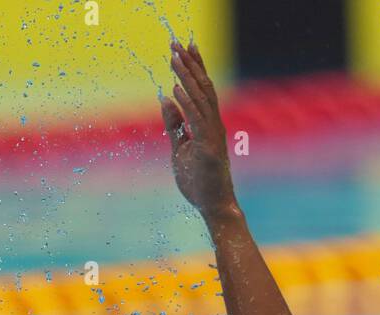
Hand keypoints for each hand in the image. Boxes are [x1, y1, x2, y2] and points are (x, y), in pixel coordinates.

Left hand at [160, 41, 237, 222]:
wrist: (214, 206)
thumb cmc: (200, 181)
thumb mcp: (181, 148)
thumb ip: (175, 124)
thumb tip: (165, 99)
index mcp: (209, 124)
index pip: (203, 90)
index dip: (195, 67)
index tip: (185, 48)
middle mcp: (214, 125)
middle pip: (204, 88)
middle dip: (191, 64)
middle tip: (179, 42)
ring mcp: (213, 136)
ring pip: (201, 100)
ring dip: (186, 77)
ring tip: (175, 58)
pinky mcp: (209, 149)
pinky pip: (197, 121)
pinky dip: (187, 103)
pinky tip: (176, 89)